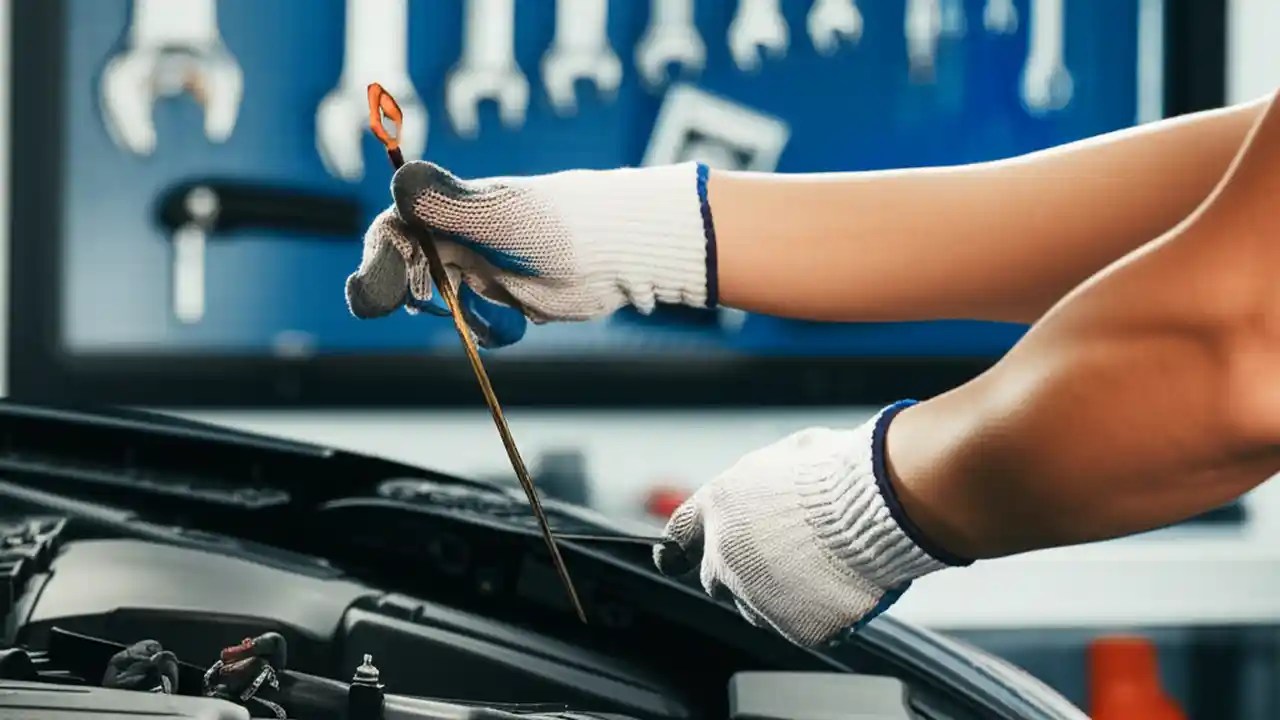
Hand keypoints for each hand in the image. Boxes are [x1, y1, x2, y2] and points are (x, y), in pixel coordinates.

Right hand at [345, 161, 715, 347]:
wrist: (620, 253)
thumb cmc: (562, 224)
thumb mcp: (501, 215)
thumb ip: (448, 203)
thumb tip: (400, 176)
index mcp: (447, 209)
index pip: (390, 235)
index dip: (377, 264)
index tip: (374, 295)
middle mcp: (459, 237)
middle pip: (407, 273)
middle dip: (417, 295)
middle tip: (438, 303)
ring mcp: (481, 269)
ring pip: (443, 305)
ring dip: (463, 315)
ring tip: (502, 306)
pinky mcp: (505, 297)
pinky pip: (478, 323)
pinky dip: (492, 328)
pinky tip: (520, 318)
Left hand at [652, 403, 969, 646]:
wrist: (882, 503)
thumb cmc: (838, 471)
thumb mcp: (783, 458)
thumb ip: (755, 486)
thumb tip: (759, 493)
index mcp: (718, 508)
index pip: (677, 539)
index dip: (676, 552)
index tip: (672, 560)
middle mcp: (727, 556)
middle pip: (715, 580)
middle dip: (737, 574)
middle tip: (779, 559)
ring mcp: (758, 596)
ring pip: (756, 608)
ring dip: (776, 595)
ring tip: (819, 566)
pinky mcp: (795, 626)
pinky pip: (800, 625)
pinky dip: (817, 612)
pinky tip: (839, 584)